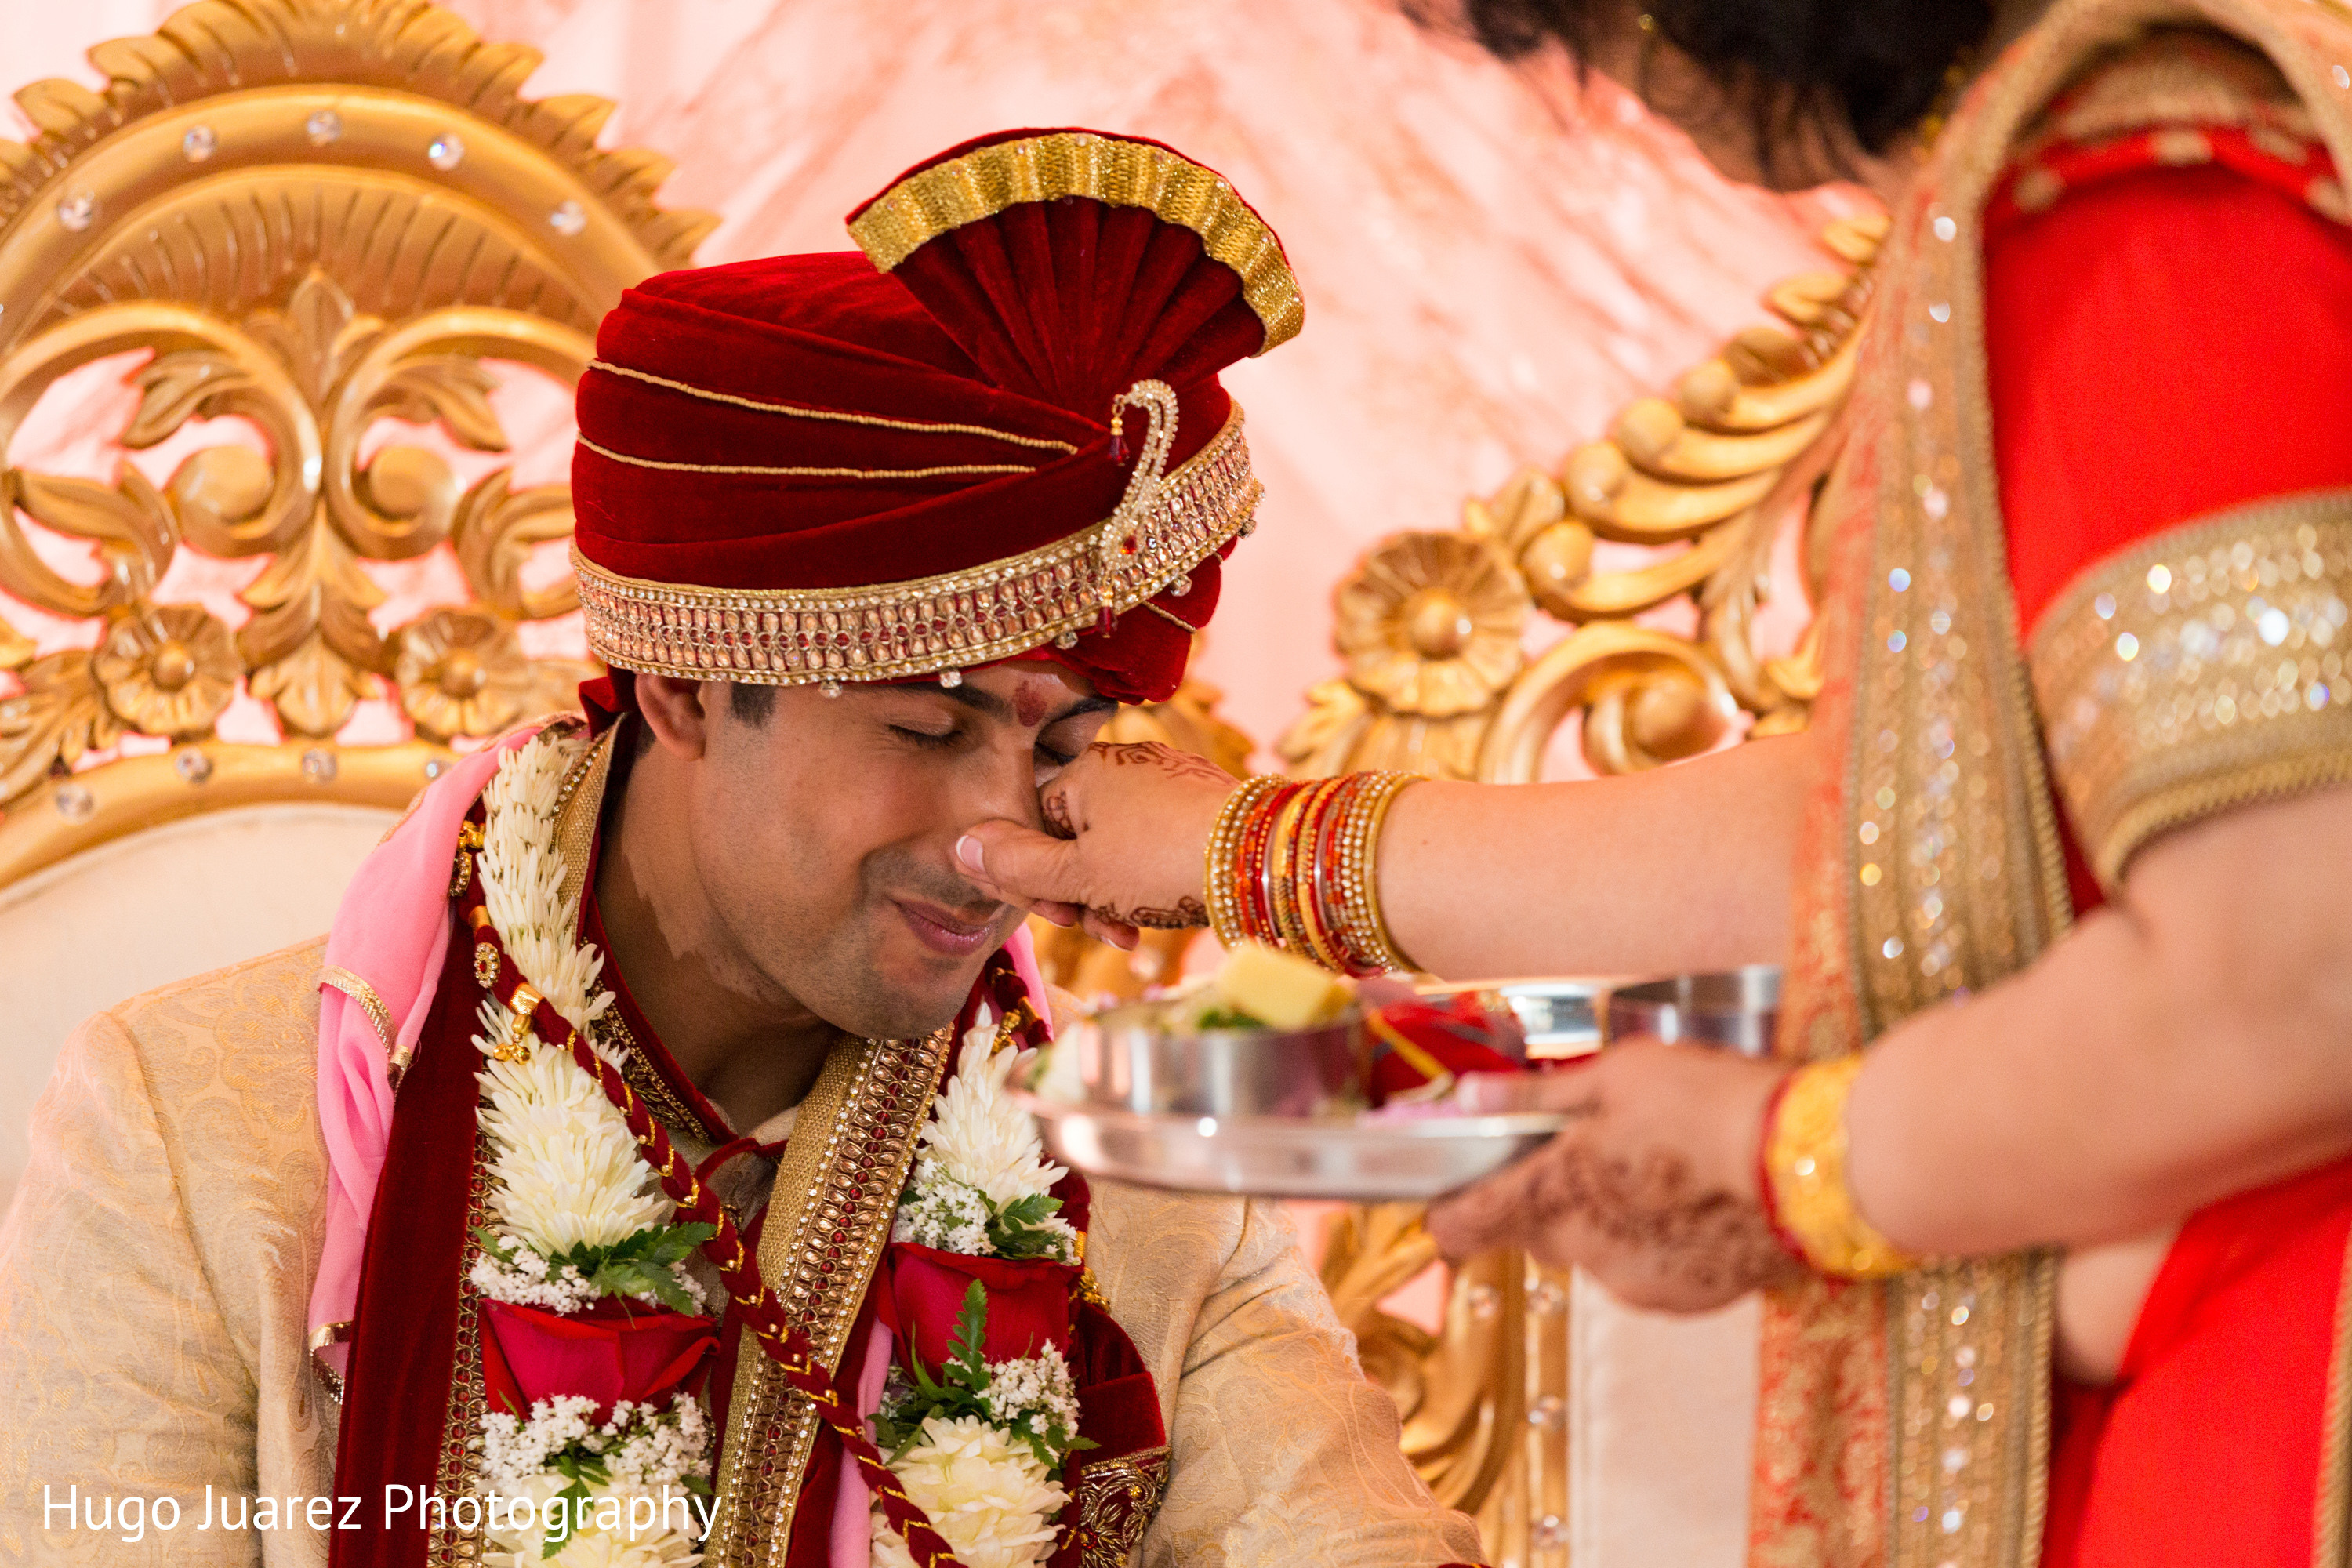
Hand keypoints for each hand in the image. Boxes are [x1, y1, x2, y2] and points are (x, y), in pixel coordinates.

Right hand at [957, 742, 1237, 946]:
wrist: (1264, 858)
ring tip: (1124, 934)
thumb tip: (959, 846)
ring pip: (1109, 849)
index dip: (1030, 876)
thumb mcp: (1079, 876)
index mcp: (1084, 771)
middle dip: (1072, 893)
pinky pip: (1148, 847)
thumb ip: (1017, 866)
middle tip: (1088, 927)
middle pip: (1069, 838)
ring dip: (1106, 898)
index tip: (1050, 914)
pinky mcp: (1196, 808)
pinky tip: (1150, 921)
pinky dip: (1141, 885)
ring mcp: (1163, 785)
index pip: (1029, 823)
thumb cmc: (1163, 861)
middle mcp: (1123, 766)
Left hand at [1426, 1041, 1803, 1311]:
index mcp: (1553, 1193)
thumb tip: (1471, 1098)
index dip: (1449, 1210)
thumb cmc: (1713, 1103)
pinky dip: (1655, 1241)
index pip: (1463, 1225)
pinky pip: (1645, 1269)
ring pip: (1593, 1250)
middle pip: (1534, 1231)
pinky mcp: (1687, 1300)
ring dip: (1607, 1219)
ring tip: (1659, 1167)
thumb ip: (1534, 1097)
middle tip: (1588, 1149)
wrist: (1816, 1164)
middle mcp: (1584, 1251)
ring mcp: (1636, 1283)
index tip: (1452, 1195)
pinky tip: (1693, 1201)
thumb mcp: (1616, 1074)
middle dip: (1548, 1197)